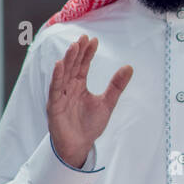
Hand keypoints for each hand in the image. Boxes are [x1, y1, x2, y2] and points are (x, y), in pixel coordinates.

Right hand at [47, 34, 132, 168]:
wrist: (79, 145)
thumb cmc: (89, 124)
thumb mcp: (107, 102)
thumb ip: (116, 85)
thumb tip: (129, 67)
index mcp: (79, 86)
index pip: (83, 66)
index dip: (87, 53)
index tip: (93, 40)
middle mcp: (68, 88)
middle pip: (72, 67)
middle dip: (77, 52)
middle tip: (83, 38)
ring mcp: (60, 97)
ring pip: (63, 75)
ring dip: (67, 61)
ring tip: (73, 47)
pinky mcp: (54, 107)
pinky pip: (54, 90)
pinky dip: (57, 77)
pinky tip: (59, 65)